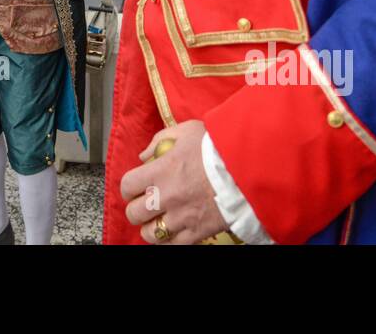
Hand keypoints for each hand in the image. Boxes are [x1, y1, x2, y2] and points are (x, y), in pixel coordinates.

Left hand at [120, 120, 227, 244]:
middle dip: (137, 209)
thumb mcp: (187, 131)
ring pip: (150, 234)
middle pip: (134, 213)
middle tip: (146, 204)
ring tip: (158, 220)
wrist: (248, 167)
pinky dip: (171, 239)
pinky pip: (174, 244)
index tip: (135, 187)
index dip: (129, 188)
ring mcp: (181, 217)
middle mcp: (166, 196)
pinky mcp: (198, 232)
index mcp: (160, 171)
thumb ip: (161, 140)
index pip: (127, 186)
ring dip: (151, 227)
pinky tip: (174, 230)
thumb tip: (144, 155)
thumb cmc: (218, 146)